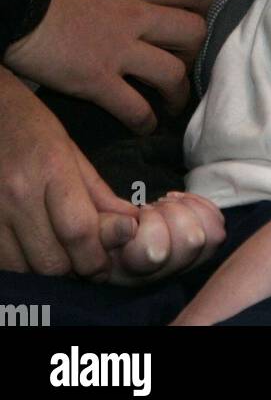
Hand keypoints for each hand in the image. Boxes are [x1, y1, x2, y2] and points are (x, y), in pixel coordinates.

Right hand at [0, 66, 137, 274]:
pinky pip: (5, 265)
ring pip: (27, 270)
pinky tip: (34, 251)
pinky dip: (24, 267)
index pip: (78, 230)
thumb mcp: (70, 148)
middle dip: (76, 269)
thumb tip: (130, 224)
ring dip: (49, 272)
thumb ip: (98, 190)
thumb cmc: (30, 127)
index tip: (106, 264)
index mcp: (52, 168)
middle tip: (86, 261)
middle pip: (52, 260)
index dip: (97, 257)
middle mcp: (19, 194)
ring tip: (60, 254)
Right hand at [3, 0, 213, 131]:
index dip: (205, 4)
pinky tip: (145, 126)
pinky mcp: (98, 81)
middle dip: (198, 52)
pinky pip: (134, 107)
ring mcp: (120, 50)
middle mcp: (136, 16)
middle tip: (190, 66)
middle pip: (192, 33)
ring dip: (178, 94)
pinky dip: (145, 120)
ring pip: (172, 74)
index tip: (207, 18)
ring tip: (174, 104)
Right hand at [98, 191, 225, 286]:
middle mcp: (163, 272)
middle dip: (173, 211)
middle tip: (153, 207)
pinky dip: (200, 204)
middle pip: (192, 240)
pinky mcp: (202, 246)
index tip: (138, 214)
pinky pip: (217, 223)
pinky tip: (178, 201)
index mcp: (134, 269)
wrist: (116, 239)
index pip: (157, 251)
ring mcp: (186, 261)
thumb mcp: (94, 230)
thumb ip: (107, 230)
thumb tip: (130, 227)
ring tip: (166, 204)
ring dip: (189, 208)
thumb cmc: (104, 232)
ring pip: (211, 234)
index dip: (151, 223)